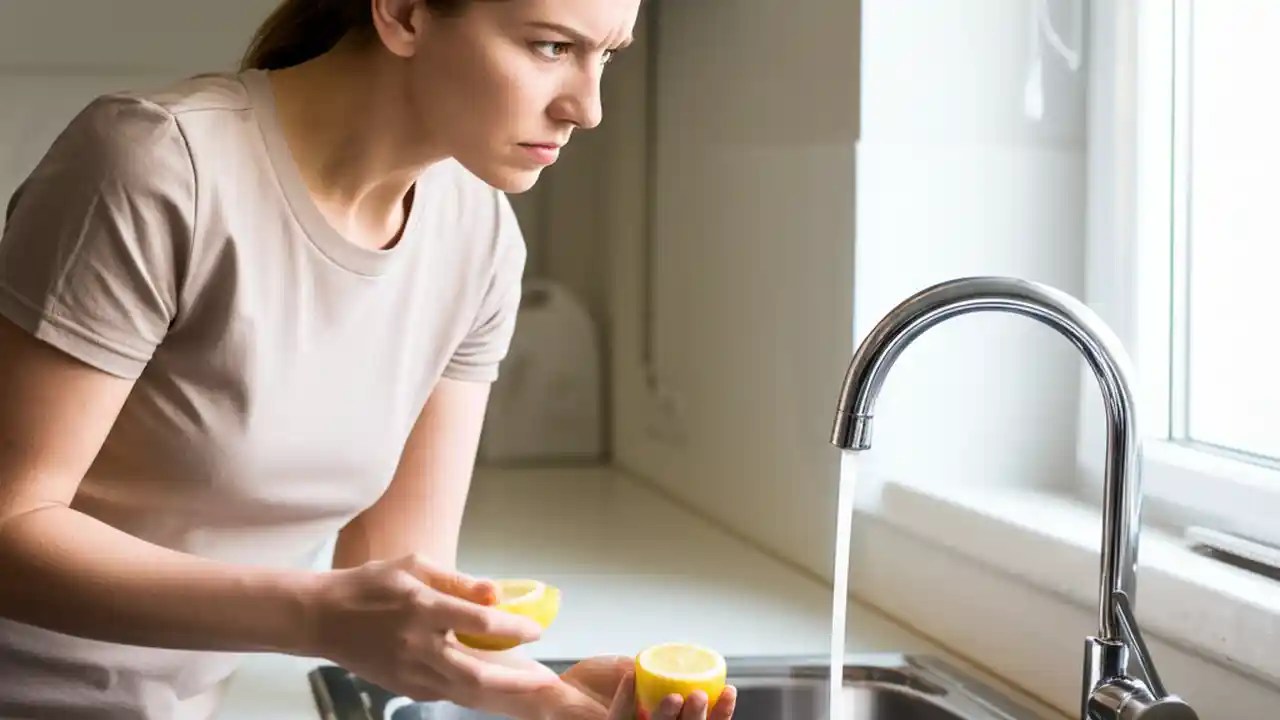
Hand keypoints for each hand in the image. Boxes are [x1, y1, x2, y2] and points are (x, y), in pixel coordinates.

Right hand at [305, 553, 559, 710]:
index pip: (480, 623)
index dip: (515, 627)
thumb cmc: (371, 585)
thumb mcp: (414, 567)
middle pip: (478, 675)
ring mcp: (410, 673)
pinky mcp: (405, 687)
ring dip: (503, 697)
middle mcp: (418, 646)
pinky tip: (499, 691)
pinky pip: (449, 695)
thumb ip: (457, 581)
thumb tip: (496, 593)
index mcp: (422, 609)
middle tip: (548, 683)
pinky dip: (477, 695)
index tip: (536, 629)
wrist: (321, 619)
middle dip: (519, 682)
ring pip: (466, 693)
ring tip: (533, 694)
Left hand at [549, 655, 737, 719]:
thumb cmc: (586, 686)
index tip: (730, 690)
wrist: (546, 692)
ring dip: (666, 719)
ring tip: (673, 696)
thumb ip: (652, 671)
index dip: (719, 715)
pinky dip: (626, 700)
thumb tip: (677, 660)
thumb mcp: (628, 672)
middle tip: (702, 696)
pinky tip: (630, 677)